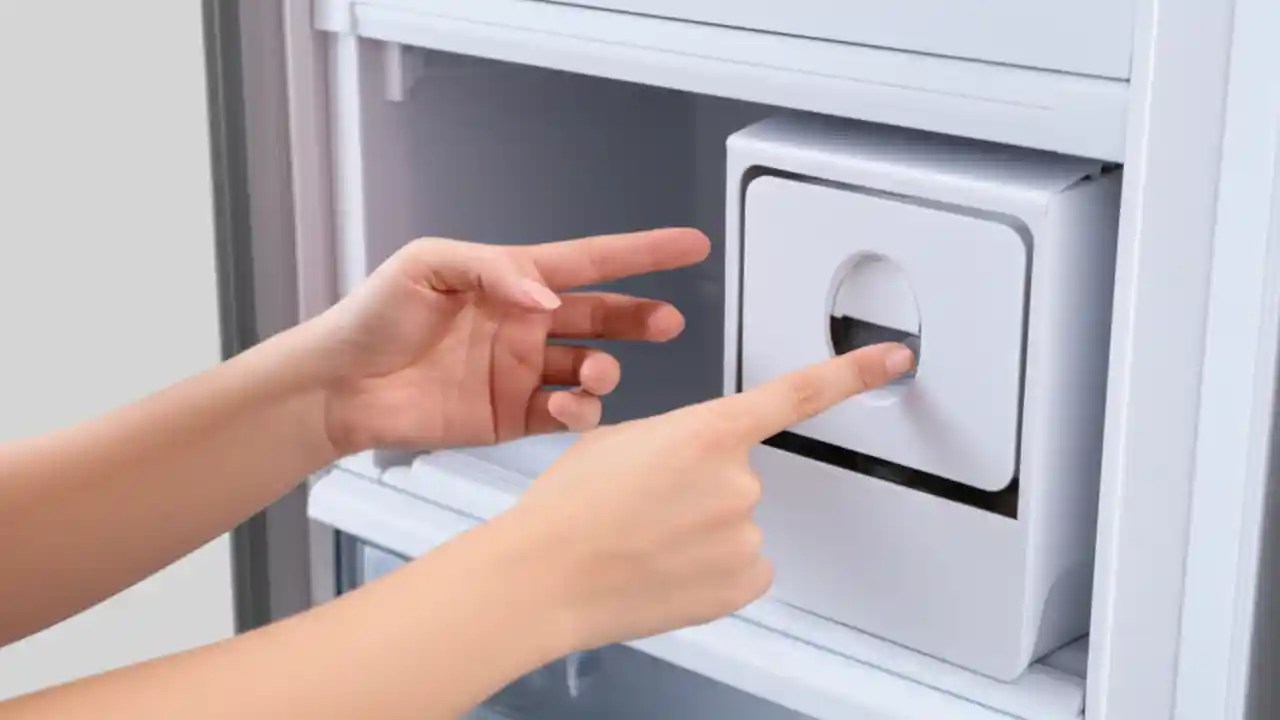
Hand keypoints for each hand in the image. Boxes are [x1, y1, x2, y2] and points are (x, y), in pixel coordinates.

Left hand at [310, 229, 709, 453]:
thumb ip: (495, 270)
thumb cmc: (372, 316)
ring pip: (592, 369)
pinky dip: (580, 413)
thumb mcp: (428, 264)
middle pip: (604, 317)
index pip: (591, 261)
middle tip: (667, 323)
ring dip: (606, 371)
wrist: (340, 386)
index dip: (643, 253)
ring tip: (594, 374)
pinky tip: (568, 406)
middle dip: (641, 318)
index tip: (689, 246)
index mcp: (513, 280)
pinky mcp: (513, 416)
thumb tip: (546, 297)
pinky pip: (566, 415)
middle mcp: (525, 325)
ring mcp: (522, 372)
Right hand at [510, 342, 915, 650]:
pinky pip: (742, 567)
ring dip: (702, 532)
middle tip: (646, 505)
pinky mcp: (744, 583)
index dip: (854, 373)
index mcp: (707, 431)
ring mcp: (745, 535)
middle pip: (738, 475)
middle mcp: (739, 482)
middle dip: (700, 487)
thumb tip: (693, 458)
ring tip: (646, 542)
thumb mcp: (616, 439)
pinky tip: (668, 570)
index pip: (798, 393)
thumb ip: (675, 437)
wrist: (544, 577)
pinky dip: (711, 570)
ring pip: (736, 525)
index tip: (894, 358)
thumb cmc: (568, 509)